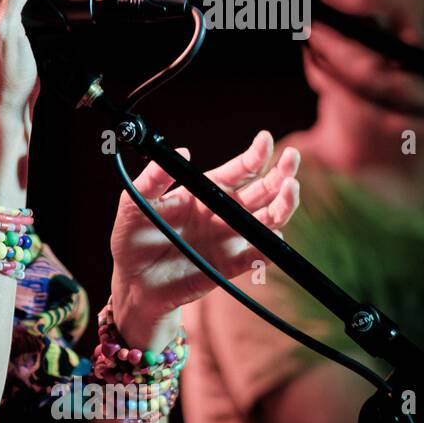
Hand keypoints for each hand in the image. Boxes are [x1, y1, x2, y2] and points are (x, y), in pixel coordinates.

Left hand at [108, 130, 300, 347]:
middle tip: (291, 160)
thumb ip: (153, 179)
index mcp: (204, 193)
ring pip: (268, 219)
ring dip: (283, 204)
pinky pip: (257, 255)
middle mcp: (222, 213)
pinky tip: (272, 235)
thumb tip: (183, 152)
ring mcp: (229, 239)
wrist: (133, 282)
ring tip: (290, 190)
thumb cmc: (132, 239)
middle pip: (262, 191)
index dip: (254, 156)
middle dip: (281, 174)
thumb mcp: (134, 203)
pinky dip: (268, 246)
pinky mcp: (230, 265)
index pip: (237, 171)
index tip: (264, 140)